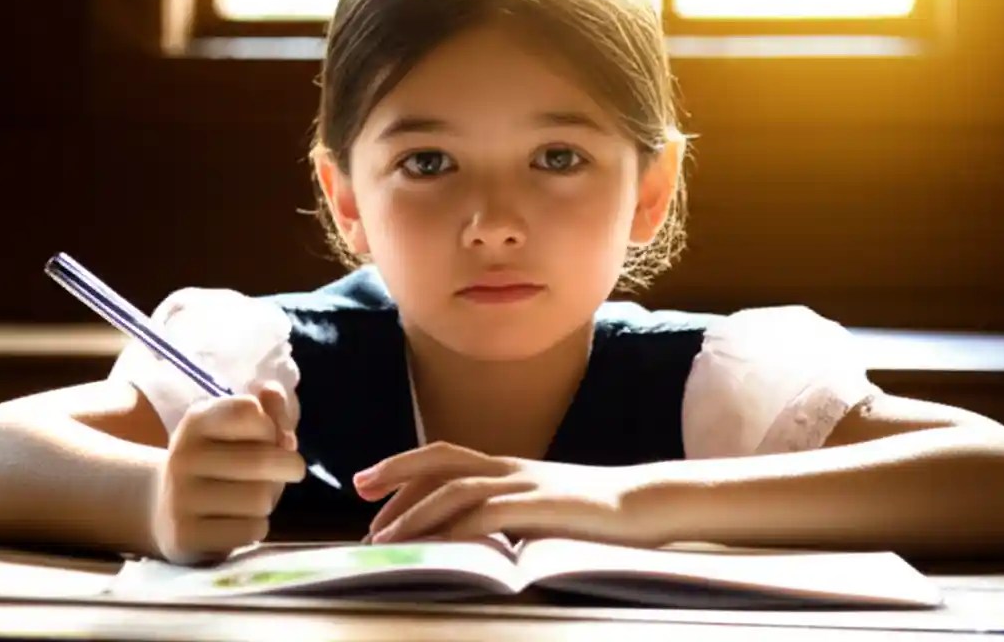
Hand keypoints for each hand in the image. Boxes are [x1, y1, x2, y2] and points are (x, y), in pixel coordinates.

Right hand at [149, 383, 305, 563]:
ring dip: (270, 500)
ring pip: (261, 499)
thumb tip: (275, 395)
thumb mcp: (240, 429)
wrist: (164, 511)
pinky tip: (237, 522)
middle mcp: (183, 456)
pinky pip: (251, 531)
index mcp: (196, 421)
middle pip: (263, 459)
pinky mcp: (185, 536)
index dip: (274, 426)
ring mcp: (180, 498)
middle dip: (288, 466)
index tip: (270, 437)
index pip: (250, 411)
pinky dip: (256, 528)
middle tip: (286, 471)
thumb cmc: (220, 462)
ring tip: (252, 499)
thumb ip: (270, 408)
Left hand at [352, 442, 649, 545]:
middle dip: (394, 476)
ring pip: (455, 490)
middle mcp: (510, 468)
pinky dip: (456, 528)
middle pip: (440, 460)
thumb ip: (507, 512)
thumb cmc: (597, 511)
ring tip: (385, 538)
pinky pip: (488, 514)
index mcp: (508, 466)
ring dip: (414, 513)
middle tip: (358, 496)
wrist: (645, 504)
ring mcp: (525, 485)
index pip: (444, 457)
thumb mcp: (542, 508)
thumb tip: (469, 531)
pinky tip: (434, 545)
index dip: (401, 467)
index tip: (365, 484)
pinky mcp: (541, 507)